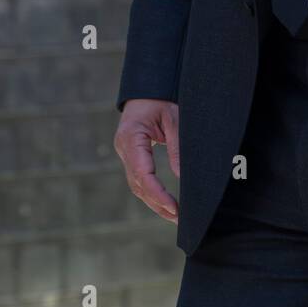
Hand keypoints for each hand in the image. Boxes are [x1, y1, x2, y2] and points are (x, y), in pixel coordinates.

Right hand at [114, 99, 179, 222]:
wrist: (148, 88)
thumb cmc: (162, 100)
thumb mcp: (174, 119)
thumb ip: (177, 148)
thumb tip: (184, 178)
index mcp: (131, 136)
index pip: (142, 172)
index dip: (157, 193)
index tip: (173, 207)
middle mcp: (123, 147)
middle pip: (137, 184)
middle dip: (157, 203)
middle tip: (179, 218)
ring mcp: (124, 152)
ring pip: (136, 185)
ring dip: (154, 202)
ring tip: (174, 216)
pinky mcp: (130, 156)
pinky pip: (139, 179)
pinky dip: (151, 192)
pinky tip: (165, 203)